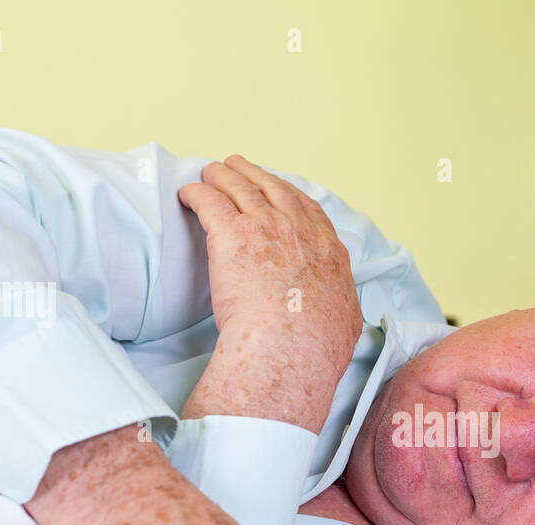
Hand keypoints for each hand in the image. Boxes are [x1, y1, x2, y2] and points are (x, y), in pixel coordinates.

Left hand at [178, 155, 362, 433]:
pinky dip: (197, 193)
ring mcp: (266, 227)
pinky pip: (210, 201)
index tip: (278, 191)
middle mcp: (298, 229)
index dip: (288, 195)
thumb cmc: (317, 345)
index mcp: (327, 250)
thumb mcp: (346, 321)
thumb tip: (340, 317)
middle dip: (254, 174)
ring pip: (240, 186)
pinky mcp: (232, 234)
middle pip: (272, 188)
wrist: (292, 347)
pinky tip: (188, 194)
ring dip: (223, 175)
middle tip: (238, 167)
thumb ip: (340, 308)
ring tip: (210, 172)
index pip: (308, 209)